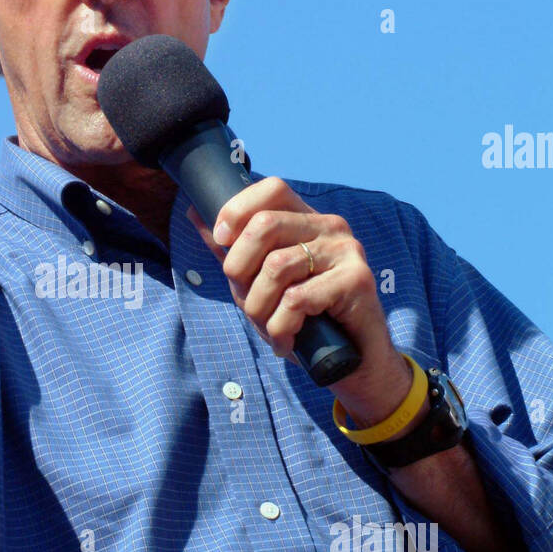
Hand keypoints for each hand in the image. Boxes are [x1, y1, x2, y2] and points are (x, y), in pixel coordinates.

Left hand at [186, 177, 414, 427]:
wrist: (352, 363)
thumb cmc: (303, 320)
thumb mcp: (260, 283)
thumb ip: (232, 251)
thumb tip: (195, 213)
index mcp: (307, 221)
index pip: (273, 188)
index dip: (238, 209)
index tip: (221, 241)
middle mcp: (330, 227)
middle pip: (266, 224)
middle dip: (239, 268)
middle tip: (245, 300)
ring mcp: (346, 251)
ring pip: (276, 267)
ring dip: (260, 308)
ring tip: (270, 329)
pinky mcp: (357, 280)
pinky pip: (297, 299)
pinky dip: (281, 328)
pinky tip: (286, 343)